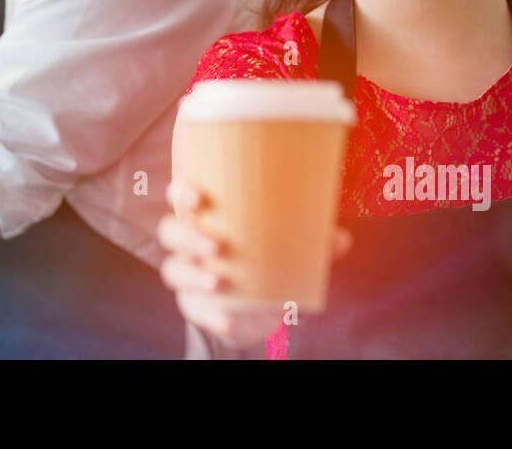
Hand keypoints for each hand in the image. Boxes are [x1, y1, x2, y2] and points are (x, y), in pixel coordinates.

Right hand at [158, 180, 352, 351]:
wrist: (258, 307)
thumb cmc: (266, 261)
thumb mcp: (286, 247)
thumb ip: (311, 242)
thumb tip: (340, 237)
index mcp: (207, 218)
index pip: (181, 198)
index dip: (182, 193)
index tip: (198, 197)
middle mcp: (189, 245)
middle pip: (170, 232)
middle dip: (188, 237)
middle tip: (216, 246)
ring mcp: (188, 276)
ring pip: (173, 269)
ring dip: (193, 275)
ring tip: (218, 281)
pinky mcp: (195, 306)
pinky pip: (194, 309)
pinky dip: (211, 315)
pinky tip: (227, 319)